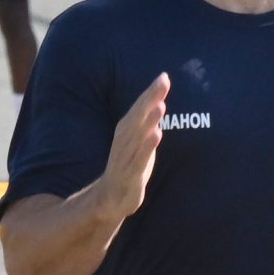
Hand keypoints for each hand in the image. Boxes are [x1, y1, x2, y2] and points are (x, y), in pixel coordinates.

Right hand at [100, 73, 170, 216]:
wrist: (109, 198)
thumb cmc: (128, 165)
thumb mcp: (139, 142)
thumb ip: (148, 122)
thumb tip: (160, 100)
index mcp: (127, 130)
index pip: (140, 107)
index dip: (151, 92)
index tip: (164, 76)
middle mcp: (124, 140)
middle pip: (138, 116)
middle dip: (150, 99)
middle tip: (163, 82)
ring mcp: (126, 157)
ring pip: (138, 136)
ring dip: (149, 121)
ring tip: (161, 106)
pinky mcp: (129, 175)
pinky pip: (139, 159)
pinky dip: (147, 147)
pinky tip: (157, 135)